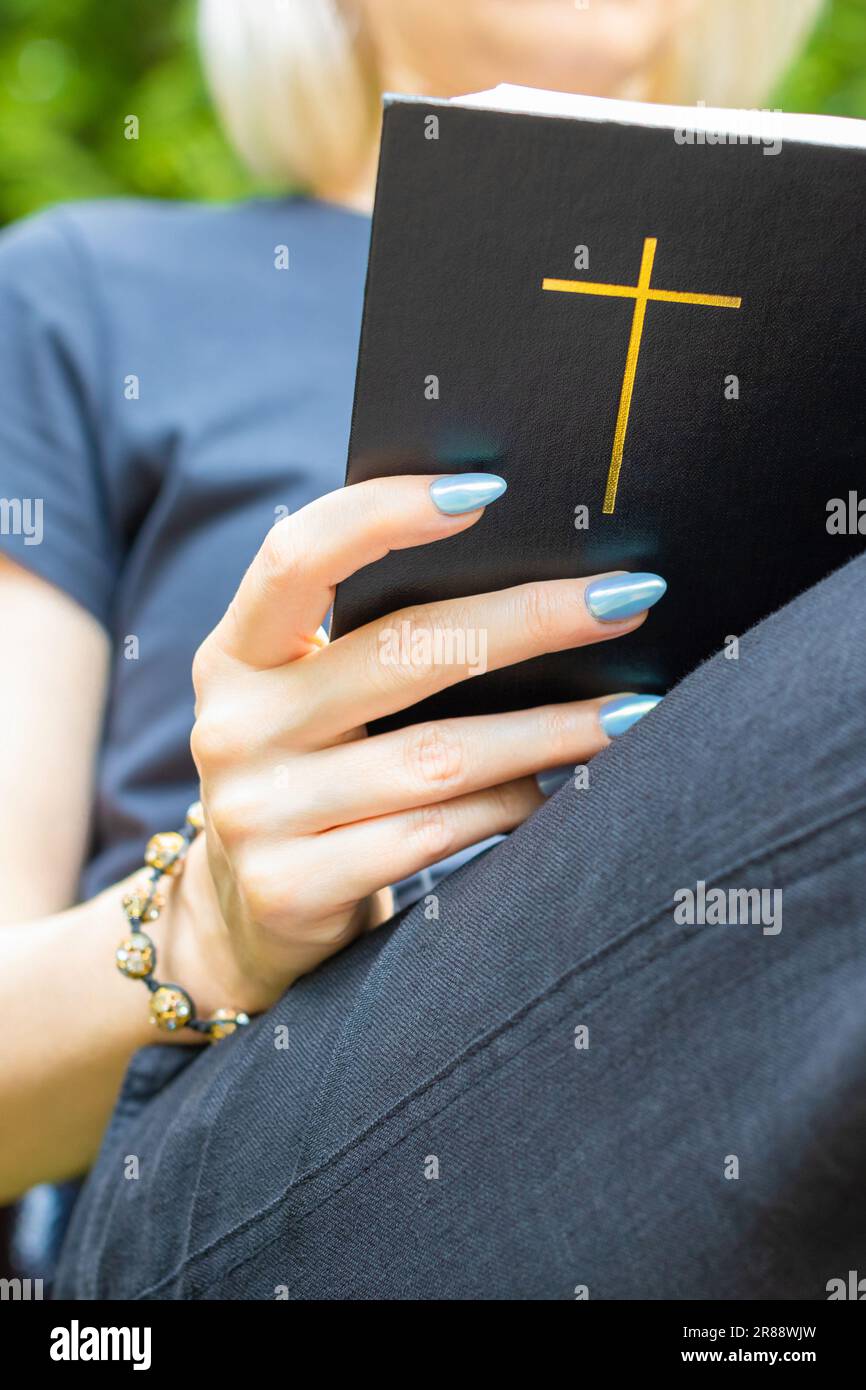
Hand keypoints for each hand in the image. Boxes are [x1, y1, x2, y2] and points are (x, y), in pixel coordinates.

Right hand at [168, 474, 663, 1019]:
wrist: (247, 916)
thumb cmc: (313, 777)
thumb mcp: (307, 701)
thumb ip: (375, 646)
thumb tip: (537, 585)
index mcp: (234, 655)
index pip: (297, 558)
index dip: (385, 514)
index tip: (487, 488)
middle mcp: (233, 726)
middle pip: (402, 653)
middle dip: (529, 621)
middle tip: (625, 599)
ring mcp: (256, 812)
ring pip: (438, 756)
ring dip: (552, 730)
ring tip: (631, 709)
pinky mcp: (293, 887)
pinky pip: (434, 835)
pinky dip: (511, 807)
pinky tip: (565, 792)